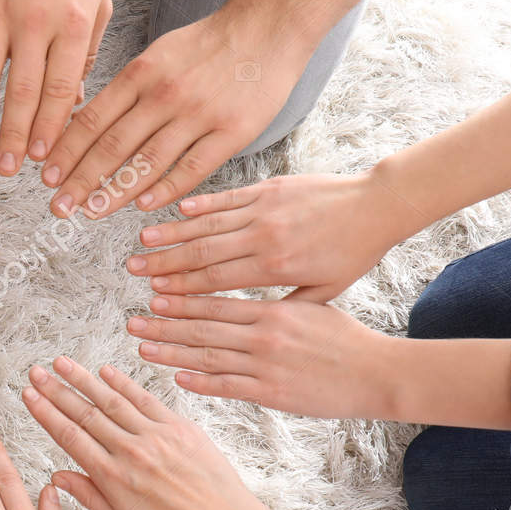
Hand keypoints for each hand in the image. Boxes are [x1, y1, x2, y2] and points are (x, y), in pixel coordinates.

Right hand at [0, 0, 109, 174]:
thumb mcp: (98, 2)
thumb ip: (88, 54)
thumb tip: (74, 105)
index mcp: (75, 24)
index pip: (61, 90)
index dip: (49, 129)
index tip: (39, 158)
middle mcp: (37, 19)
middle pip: (24, 91)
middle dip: (13, 136)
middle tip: (4, 169)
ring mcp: (0, 8)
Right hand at [17, 358, 273, 509]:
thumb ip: (91, 497)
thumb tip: (58, 477)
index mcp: (114, 479)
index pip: (70, 438)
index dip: (46, 413)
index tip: (29, 396)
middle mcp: (132, 452)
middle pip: (85, 414)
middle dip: (57, 391)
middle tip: (36, 372)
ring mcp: (157, 437)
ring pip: (112, 401)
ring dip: (83, 379)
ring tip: (62, 363)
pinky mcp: (181, 428)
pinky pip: (146, 400)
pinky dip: (124, 384)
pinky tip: (106, 372)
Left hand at [43, 9, 308, 218]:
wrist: (267, 26)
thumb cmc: (209, 44)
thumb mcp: (159, 54)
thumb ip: (128, 88)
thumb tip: (90, 123)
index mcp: (142, 73)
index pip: (92, 119)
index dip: (65, 151)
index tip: (45, 176)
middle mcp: (164, 94)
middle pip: (112, 145)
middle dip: (79, 180)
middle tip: (57, 206)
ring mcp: (197, 114)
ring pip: (146, 162)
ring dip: (114, 191)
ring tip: (90, 212)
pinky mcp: (230, 132)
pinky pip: (191, 168)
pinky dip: (164, 190)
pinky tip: (142, 206)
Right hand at [128, 173, 417, 300]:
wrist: (377, 206)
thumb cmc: (353, 253)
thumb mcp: (324, 292)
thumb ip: (286, 305)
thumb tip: (252, 322)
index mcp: (276, 268)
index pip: (217, 280)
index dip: (182, 288)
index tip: (155, 295)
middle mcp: (265, 237)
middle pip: (202, 252)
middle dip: (164, 263)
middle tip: (133, 271)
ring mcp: (265, 209)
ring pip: (209, 223)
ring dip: (173, 233)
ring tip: (143, 241)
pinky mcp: (270, 187)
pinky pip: (229, 198)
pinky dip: (202, 205)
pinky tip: (178, 210)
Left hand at [128, 294, 396, 417]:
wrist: (376, 372)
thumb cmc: (346, 339)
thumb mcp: (313, 307)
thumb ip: (277, 304)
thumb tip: (247, 299)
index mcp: (273, 310)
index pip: (217, 301)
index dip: (182, 299)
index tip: (154, 294)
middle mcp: (265, 335)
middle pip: (203, 327)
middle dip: (164, 323)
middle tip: (132, 319)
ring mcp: (266, 366)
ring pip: (208, 356)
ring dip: (172, 351)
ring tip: (142, 345)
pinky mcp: (272, 394)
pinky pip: (228, 387)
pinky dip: (200, 381)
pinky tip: (176, 377)